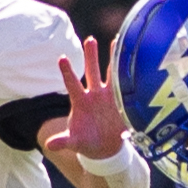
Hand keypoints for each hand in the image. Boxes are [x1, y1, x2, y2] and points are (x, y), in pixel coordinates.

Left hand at [46, 35, 130, 159]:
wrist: (105, 148)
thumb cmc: (86, 142)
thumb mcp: (74, 142)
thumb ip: (63, 141)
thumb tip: (49, 144)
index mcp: (80, 102)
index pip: (72, 84)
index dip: (67, 72)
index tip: (62, 58)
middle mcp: (94, 95)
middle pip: (92, 71)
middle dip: (91, 56)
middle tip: (90, 39)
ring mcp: (108, 96)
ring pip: (111, 74)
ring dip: (114, 59)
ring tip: (117, 40)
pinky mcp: (122, 102)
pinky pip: (127, 86)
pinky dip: (132, 75)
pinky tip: (137, 59)